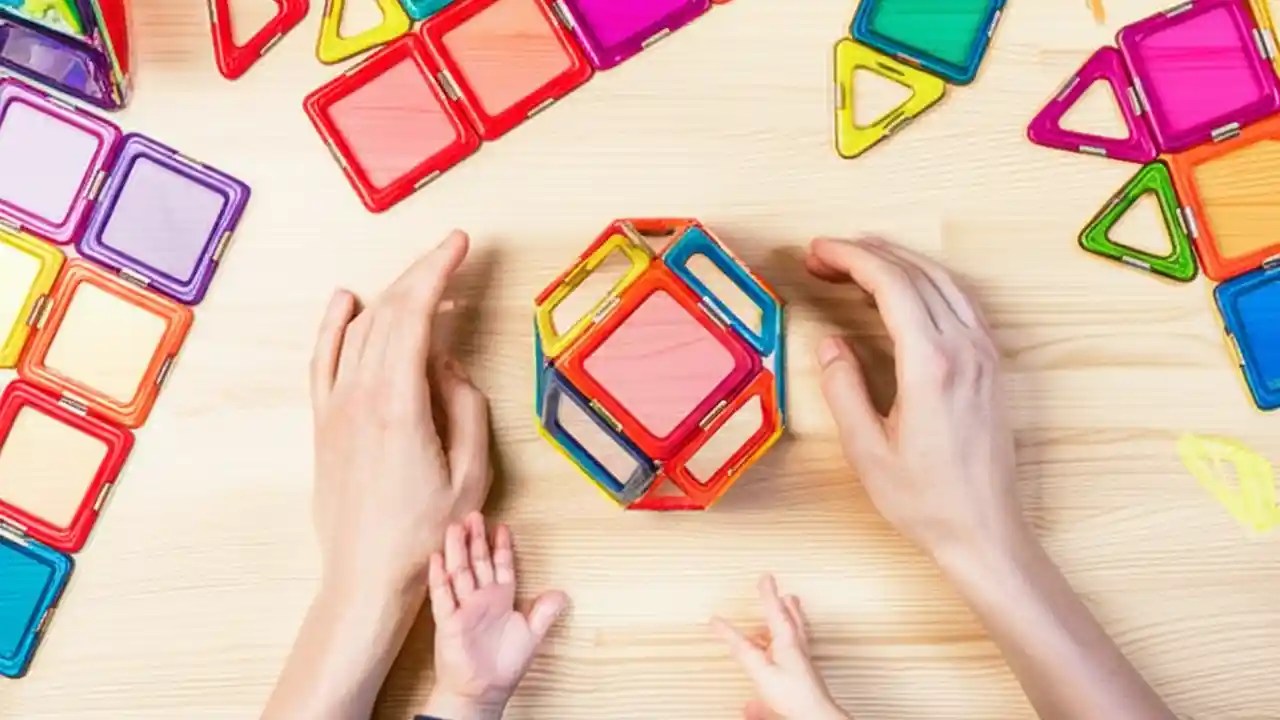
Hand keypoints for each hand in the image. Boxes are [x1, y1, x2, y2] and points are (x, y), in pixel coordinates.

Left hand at [309, 231, 491, 599]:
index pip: (414, 313)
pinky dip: (335, 324)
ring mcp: (335, 408)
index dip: (438, 270)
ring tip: (426, 283)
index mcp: (398, 403)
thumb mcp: (471, 471)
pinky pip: (325, 358)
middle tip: (453, 253)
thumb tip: (446, 362)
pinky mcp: (324, 423)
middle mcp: (359, 396)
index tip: (459, 243)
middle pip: (388, 312)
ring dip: (392, 297)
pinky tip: (346, 301)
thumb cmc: (425, 533)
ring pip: (360, 330)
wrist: (368, 576)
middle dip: (422, 274)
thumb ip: (464, 404)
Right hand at [425, 514, 568, 719]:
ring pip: (460, 572)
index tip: (501, 526)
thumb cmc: (503, 665)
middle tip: (474, 515)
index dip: (502, 547)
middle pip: (478, 562)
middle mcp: (481, 599)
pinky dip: (439, 577)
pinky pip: (443, 596)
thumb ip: (544, 613)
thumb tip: (562, 593)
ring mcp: (463, 608)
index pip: (502, 566)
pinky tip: (437, 558)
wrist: (482, 691)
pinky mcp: (448, 622)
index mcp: (501, 599)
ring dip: (457, 550)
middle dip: (476, 539)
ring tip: (454, 527)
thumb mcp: (531, 635)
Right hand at [712, 576, 847, 719]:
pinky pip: (796, 650)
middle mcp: (797, 646)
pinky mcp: (803, 673)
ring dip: (789, 620)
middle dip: (785, 604)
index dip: (767, 593)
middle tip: (782, 592)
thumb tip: (720, 626)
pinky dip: (789, 642)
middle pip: (792, 619)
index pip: (775, 610)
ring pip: (795, 633)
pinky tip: (779, 651)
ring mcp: (802, 660)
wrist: (815, 716)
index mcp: (787, 640)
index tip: (765, 577)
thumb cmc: (793, 695)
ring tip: (786, 611)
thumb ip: (741, 648)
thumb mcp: (760, 670)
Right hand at [806, 237, 1024, 569]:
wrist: (984, 531)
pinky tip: (905, 289)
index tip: (818, 251)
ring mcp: (984, 355)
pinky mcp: (992, 366)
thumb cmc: (926, 501)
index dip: (851, 259)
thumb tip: (830, 344)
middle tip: (824, 255)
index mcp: (932, 366)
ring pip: (943, 281)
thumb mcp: (866, 452)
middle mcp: (965, 350)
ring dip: (899, 262)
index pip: (892, 285)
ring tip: (857, 260)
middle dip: (868, 254)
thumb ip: (844, 390)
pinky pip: (962, 302)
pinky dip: (928, 282)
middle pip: (917, 274)